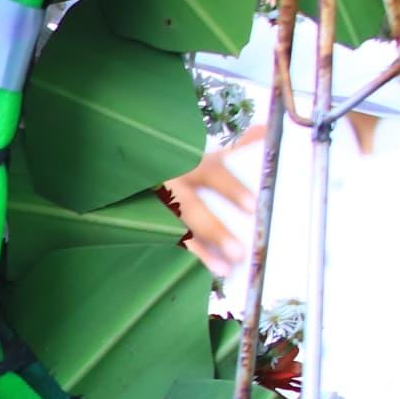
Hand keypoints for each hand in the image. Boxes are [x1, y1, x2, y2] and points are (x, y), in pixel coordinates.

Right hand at [163, 128, 265, 275]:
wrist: (134, 166)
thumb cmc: (181, 164)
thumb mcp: (206, 152)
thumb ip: (235, 146)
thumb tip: (265, 130)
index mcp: (189, 163)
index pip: (212, 174)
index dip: (230, 189)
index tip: (252, 206)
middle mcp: (171, 184)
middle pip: (191, 207)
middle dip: (214, 229)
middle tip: (238, 251)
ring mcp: (157, 205)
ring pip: (176, 228)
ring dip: (200, 250)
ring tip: (225, 269)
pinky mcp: (150, 222)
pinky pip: (167, 240)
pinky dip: (188, 254)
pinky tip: (208, 268)